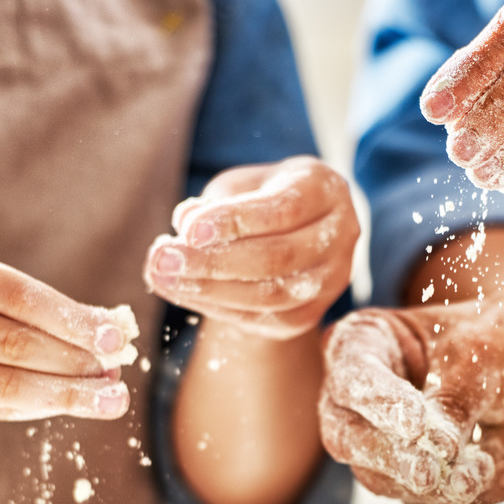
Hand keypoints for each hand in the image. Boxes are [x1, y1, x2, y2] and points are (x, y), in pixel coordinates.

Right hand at [0, 242, 135, 421]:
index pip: (20, 298)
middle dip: (74, 364)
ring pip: (3, 387)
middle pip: (14, 346)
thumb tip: (108, 330)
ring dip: (63, 396)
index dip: (71, 320)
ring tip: (107, 399)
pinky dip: (36, 409)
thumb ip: (33, 304)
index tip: (115, 338)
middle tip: (116, 375)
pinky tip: (67, 405)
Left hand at [144, 156, 357, 340]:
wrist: (298, 231)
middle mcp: (341, 236)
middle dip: (214, 261)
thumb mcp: (243, 184)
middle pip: (277, 257)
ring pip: (271, 296)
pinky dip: (218, 308)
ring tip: (162, 277)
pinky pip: (265, 319)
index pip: (284, 210)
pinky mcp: (311, 313)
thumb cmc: (264, 196)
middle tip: (164, 259)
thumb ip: (218, 201)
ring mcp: (332, 280)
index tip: (188, 228)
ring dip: (209, 290)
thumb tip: (185, 224)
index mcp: (325, 190)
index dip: (235, 221)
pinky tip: (183, 293)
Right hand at [318, 296, 503, 503]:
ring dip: (428, 481)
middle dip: (389, 457)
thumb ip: (457, 394)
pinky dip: (451, 492)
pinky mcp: (417, 483)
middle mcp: (365, 399)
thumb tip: (435, 447)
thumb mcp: (491, 350)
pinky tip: (485, 468)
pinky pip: (421, 501)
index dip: (379, 402)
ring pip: (380, 478)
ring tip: (478, 468)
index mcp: (368, 343)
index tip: (416, 424)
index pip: (353, 375)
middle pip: (346, 437)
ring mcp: (388, 445)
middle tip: (428, 471)